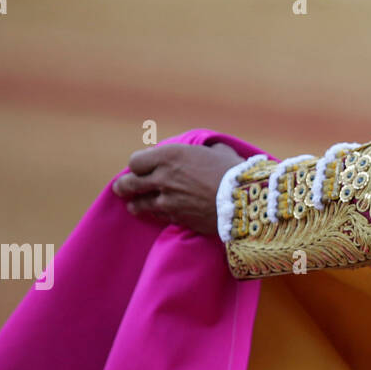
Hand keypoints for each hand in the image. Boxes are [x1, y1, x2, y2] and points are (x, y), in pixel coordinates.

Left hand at [113, 142, 244, 237]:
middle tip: (126, 187)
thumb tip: (205, 150)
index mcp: (170, 156)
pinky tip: (161, 211)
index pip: (135, 161)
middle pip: (128, 184)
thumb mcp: (218, 151)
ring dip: (137, 203)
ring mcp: (167, 201)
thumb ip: (202, 151)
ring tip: (137, 204)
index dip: (138, 164)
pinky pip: (157, 216)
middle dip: (125, 186)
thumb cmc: (235, 170)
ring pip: (138, 204)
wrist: (245, 200)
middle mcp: (162, 178)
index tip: (144, 165)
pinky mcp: (176, 219)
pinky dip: (157, 214)